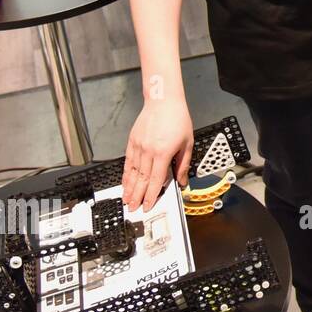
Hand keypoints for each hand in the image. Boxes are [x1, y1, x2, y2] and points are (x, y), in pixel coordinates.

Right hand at [122, 97, 193, 211]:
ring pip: (132, 172)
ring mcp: (138, 146)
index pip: (155, 180)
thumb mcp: (187, 143)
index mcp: (163, 153)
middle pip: (141, 179)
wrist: (163, 101)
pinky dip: (126, 174)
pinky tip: (124, 183)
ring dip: (129, 188)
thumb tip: (182, 181)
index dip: (151, 195)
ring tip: (126, 200)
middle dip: (137, 196)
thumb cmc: (178, 119)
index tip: (148, 206)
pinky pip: (128, 162)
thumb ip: (183, 164)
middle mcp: (148, 151)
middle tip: (133, 209)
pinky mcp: (132, 142)